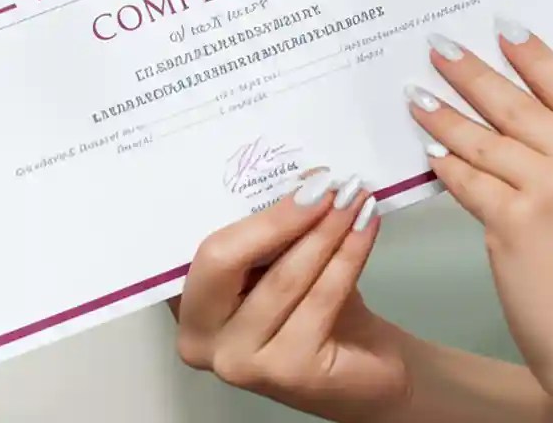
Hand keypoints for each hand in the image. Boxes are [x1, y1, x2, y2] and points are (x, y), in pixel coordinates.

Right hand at [171, 168, 409, 422]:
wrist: (364, 371)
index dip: (256, 214)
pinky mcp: (286, 372)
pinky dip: (347, 257)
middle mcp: (200, 339)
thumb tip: (305, 180)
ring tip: (354, 200)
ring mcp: (238, 361)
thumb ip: (282, 230)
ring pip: (282, 277)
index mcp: (187, 305)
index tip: (306, 181)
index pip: (207, 250)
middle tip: (330, 187)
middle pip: (227, 261)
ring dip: (324, 231)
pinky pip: (319, 299)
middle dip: (284, 218)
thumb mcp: (287, 262)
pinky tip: (365, 229)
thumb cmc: (317, 312)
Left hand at [407, 20, 552, 422]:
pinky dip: (445, 164)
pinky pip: (468, 181)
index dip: (532, 55)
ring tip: (416, 94)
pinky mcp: (514, 223)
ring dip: (445, 112)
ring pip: (485, 138)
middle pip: (518, 103)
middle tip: (440, 48)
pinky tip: (427, 150)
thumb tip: (538, 134)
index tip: (502, 31)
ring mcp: (551, 190)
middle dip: (472, 72)